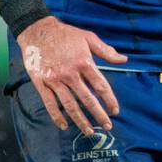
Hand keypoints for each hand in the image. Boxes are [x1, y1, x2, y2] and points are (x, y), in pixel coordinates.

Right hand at [17, 16, 127, 134]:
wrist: (37, 30)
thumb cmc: (65, 33)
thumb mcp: (88, 37)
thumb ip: (106, 51)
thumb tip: (124, 59)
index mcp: (84, 62)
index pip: (101, 86)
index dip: (110, 100)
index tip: (115, 111)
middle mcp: (70, 73)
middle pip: (87, 99)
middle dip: (99, 114)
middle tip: (108, 126)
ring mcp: (55, 79)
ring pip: (69, 105)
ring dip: (80, 120)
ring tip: (90, 131)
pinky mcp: (41, 82)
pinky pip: (49, 103)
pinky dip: (57, 116)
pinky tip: (64, 125)